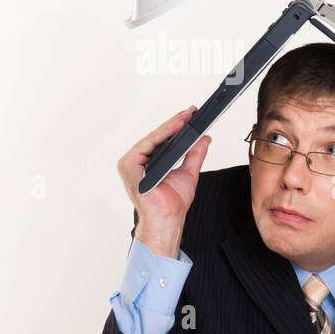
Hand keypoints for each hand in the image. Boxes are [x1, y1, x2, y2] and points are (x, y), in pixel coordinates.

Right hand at [117, 106, 211, 257]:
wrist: (167, 220)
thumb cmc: (171, 205)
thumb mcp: (188, 173)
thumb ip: (194, 154)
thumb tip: (204, 139)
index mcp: (145, 164)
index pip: (160, 140)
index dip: (175, 127)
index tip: (189, 116)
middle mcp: (135, 163)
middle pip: (155, 137)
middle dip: (174, 123)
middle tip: (190, 112)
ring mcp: (130, 164)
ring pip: (152, 138)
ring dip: (169, 126)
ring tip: (185, 117)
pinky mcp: (130, 166)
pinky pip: (147, 145)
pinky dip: (162, 135)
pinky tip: (175, 128)